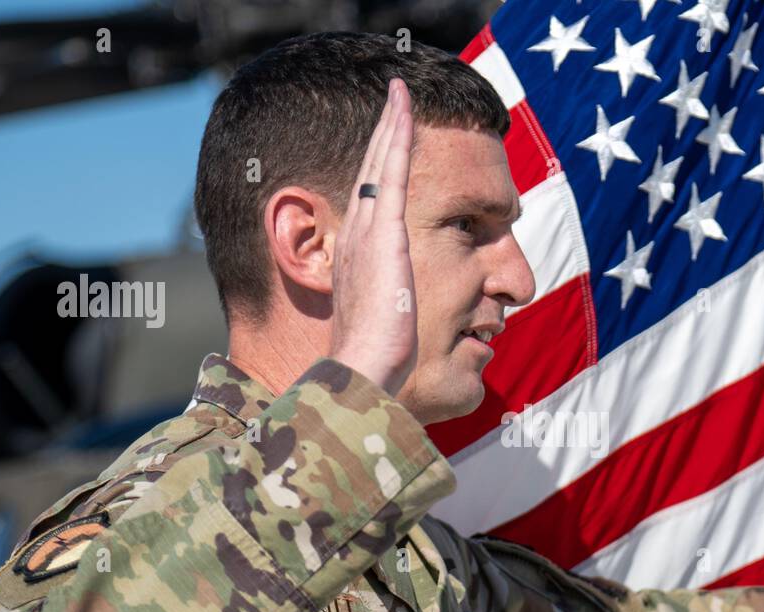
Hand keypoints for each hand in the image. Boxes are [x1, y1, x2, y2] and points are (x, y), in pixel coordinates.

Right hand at [328, 77, 417, 396]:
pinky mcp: (384, 232)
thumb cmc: (377, 359)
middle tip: (392, 98)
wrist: (363, 368)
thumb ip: (395, 308)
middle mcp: (356, 236)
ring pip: (380, 164)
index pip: (371, 200)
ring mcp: (368, 231)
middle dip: (381, 134)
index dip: (379, 167)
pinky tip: (403, 108)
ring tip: (398, 92)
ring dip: (389, 125)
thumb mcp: (387, 322)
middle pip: (371, 172)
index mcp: (357, 257)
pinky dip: (396, 136)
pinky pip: (391, 171)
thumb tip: (408, 317)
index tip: (388, 142)